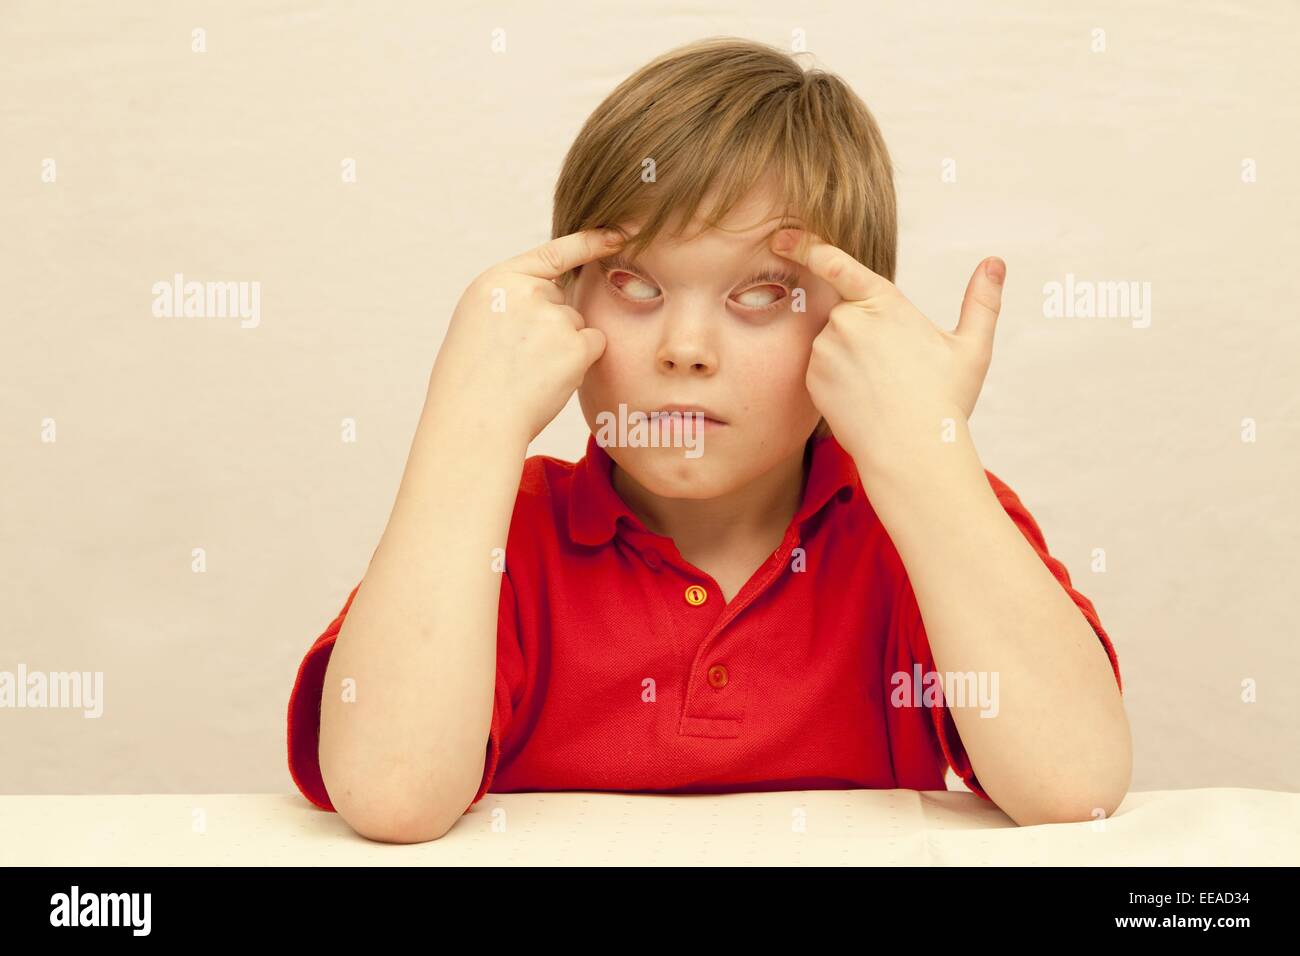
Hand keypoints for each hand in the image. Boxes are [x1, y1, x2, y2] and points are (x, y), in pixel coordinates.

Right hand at [428, 228, 623, 443]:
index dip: (588, 242)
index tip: (616, 234)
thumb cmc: (471, 383)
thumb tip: (554, 295)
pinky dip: (580, 364)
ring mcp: (552, 316)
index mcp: (496, 282)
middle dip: (551, 329)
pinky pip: (593, 347)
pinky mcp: (574, 344)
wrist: (473, 421)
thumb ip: (512, 302)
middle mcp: (526, 291)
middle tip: (518, 362)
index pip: (550, 253)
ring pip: (577, 328)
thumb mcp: (478, 322)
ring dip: (564, 350)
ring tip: (526, 375)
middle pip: (563, 301)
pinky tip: (548, 380)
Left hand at [770, 228, 1003, 472]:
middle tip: (892, 368)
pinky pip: (819, 368)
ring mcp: (825, 349)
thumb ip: (981, 301)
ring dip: (849, 356)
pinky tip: (861, 398)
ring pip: (832, 341)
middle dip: (863, 333)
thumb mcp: (971, 348)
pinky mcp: (812, 377)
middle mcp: (847, 320)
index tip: (784, 236)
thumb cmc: (945, 400)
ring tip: (880, 387)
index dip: (806, 245)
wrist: (912, 451)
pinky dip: (835, 378)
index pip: (836, 263)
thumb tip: (995, 263)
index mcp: (883, 302)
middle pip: (845, 313)